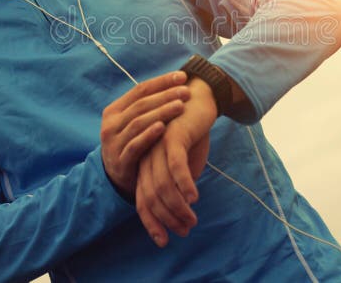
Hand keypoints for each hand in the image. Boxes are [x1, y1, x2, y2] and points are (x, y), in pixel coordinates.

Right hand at [101, 71, 189, 196]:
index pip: (140, 90)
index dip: (162, 82)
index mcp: (114, 110)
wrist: (117, 176)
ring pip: (138, 122)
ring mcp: (113, 143)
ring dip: (160, 112)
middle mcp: (111, 124)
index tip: (183, 76)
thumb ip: (147, 107)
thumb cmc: (133, 143)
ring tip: (180, 106)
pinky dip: (148, 135)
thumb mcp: (135, 123)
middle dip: (165, 95)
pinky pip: (134, 145)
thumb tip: (175, 81)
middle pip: (141, 105)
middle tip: (186, 91)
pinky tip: (163, 127)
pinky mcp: (119, 161)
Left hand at [135, 78, 216, 246]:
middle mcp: (147, 157)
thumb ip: (179, 183)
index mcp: (146, 164)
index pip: (141, 200)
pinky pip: (175, 166)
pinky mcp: (172, 136)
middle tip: (185, 230)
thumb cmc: (192, 133)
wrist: (199, 99)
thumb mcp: (185, 163)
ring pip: (162, 185)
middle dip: (166, 218)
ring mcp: (157, 146)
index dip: (151, 222)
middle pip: (150, 196)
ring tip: (191, 218)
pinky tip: (192, 197)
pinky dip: (183, 185)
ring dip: (177, 207)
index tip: (163, 241)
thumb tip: (182, 210)